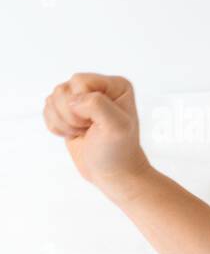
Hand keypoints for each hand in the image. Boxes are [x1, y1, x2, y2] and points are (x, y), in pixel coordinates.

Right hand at [44, 73, 150, 200]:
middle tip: (90, 129)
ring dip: (64, 122)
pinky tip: (74, 134)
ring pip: (52, 99)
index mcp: (116, 85)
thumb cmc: (118, 151)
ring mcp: (81, 99)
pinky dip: (56, 126)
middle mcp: (98, 87)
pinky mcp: (68, 111)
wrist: (112, 172)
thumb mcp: (116, 127)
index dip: (80, 104)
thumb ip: (97, 105)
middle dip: (71, 115)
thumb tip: (73, 100)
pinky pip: (47, 110)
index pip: (80, 81)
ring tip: (84, 132)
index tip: (96, 123)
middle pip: (62, 90)